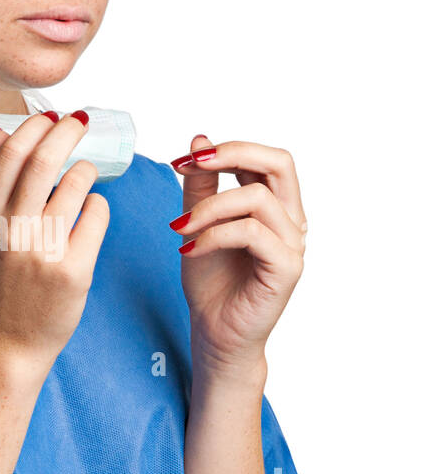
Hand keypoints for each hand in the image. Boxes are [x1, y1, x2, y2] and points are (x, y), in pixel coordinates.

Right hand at [0, 111, 109, 376]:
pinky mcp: (72, 271)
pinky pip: (97, 215)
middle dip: (67, 130)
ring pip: (76, 184)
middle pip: (43, 160)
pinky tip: (89, 215)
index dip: (35, 126)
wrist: (7, 343)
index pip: (10, 155)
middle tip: (81, 119)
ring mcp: (41, 253)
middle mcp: (9, 233)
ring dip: (85, 171)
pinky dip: (97, 206)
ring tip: (84, 176)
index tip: (52, 115)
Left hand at [168, 133, 307, 377]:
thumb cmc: (212, 281)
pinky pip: (251, 233)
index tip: (183, 160)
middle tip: (191, 166)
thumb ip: (201, 185)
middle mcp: (291, 220)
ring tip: (180, 229)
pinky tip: (189, 249)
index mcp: (274, 204)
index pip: (264, 158)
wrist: (216, 332)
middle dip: (232, 155)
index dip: (226, 149)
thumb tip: (200, 140)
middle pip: (279, 163)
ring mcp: (293, 244)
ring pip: (257, 199)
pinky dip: (214, 235)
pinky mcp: (286, 268)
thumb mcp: (197, 223)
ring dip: (210, 208)